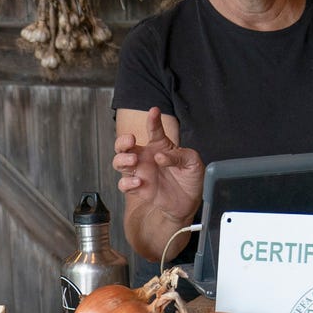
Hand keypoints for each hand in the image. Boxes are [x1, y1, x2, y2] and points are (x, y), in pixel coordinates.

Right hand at [113, 106, 204, 227]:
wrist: (189, 201)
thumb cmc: (189, 178)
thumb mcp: (192, 161)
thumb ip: (179, 155)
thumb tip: (159, 157)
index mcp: (160, 146)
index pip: (154, 130)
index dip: (153, 120)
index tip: (154, 111)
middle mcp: (146, 157)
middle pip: (124, 145)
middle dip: (123, 140)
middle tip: (132, 140)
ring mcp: (140, 172)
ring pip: (119, 162)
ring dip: (122, 159)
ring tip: (134, 161)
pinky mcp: (139, 188)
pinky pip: (124, 184)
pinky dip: (127, 183)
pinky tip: (139, 182)